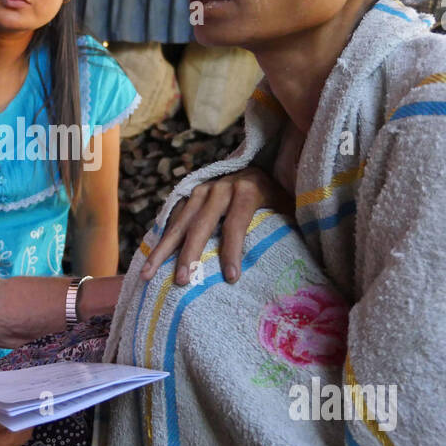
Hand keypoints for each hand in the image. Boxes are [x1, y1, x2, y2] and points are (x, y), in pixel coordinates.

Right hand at [139, 166, 291, 285]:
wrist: (264, 164)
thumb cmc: (279, 196)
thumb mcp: (288, 208)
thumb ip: (286, 227)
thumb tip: (296, 263)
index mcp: (248, 188)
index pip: (236, 224)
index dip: (233, 251)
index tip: (231, 278)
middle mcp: (221, 186)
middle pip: (201, 224)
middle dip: (190, 254)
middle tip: (182, 281)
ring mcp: (202, 188)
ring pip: (180, 222)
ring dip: (163, 249)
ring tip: (149, 274)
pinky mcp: (191, 193)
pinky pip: (173, 218)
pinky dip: (161, 238)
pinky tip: (150, 259)